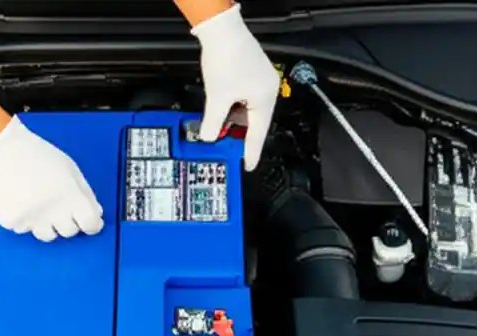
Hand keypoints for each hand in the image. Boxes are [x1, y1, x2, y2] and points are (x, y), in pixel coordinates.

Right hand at [0, 116, 103, 240]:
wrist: (3, 150)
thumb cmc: (37, 155)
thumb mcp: (70, 168)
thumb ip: (86, 193)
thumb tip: (96, 214)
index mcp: (70, 195)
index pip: (91, 224)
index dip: (92, 224)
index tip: (88, 222)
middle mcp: (52, 209)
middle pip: (69, 232)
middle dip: (68, 221)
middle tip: (58, 205)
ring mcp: (31, 218)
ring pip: (47, 235)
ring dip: (47, 224)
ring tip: (39, 204)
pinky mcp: (12, 221)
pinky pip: (24, 230)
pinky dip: (25, 220)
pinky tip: (22, 202)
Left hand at [191, 3, 278, 169]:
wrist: (222, 29)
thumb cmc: (226, 57)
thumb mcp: (217, 97)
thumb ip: (213, 122)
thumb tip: (208, 137)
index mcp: (265, 99)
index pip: (258, 133)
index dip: (252, 151)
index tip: (249, 165)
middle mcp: (267, 90)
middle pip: (253, 121)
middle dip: (238, 132)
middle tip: (225, 144)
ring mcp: (261, 80)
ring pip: (247, 109)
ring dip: (232, 117)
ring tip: (218, 123)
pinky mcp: (251, 73)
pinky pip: (244, 97)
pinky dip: (232, 106)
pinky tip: (220, 108)